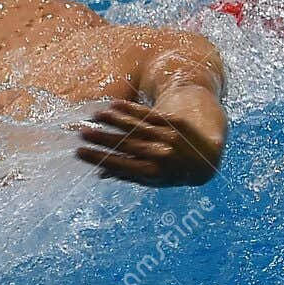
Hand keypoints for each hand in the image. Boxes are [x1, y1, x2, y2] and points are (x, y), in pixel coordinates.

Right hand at [75, 100, 222, 186]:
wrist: (205, 159)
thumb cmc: (172, 172)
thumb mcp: (152, 179)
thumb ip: (127, 175)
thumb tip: (99, 173)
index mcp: (152, 173)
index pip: (119, 164)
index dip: (98, 157)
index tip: (78, 152)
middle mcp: (160, 155)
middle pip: (125, 144)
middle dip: (102, 138)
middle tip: (81, 133)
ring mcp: (168, 137)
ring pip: (136, 126)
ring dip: (114, 120)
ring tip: (94, 115)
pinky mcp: (173, 122)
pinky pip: (148, 114)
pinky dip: (131, 110)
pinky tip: (114, 105)